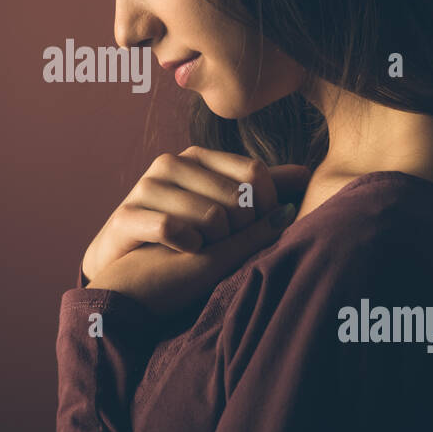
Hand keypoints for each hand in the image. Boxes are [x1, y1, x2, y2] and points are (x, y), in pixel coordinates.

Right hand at [81, 146, 311, 281]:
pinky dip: (188, 247)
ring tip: (201, 251)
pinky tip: (183, 253)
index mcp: (199, 158)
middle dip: (240, 232)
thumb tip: (307, 174)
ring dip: (214, 244)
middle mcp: (171, 163)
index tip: (255, 231)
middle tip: (223, 247)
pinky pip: (174, 229)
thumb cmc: (182, 240)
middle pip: (237, 198)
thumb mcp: (224, 213)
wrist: (125, 273)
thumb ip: (261, 193)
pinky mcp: (126, 215)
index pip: (255, 173)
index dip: (266, 209)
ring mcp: (146, 187)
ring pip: (211, 216)